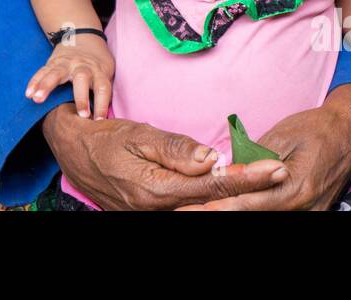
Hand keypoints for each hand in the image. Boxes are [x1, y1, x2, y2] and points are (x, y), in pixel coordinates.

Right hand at [25, 33, 113, 118]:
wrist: (83, 35)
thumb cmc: (97, 62)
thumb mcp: (107, 72)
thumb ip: (105, 91)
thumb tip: (105, 120)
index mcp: (98, 70)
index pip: (103, 88)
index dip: (103, 104)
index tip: (100, 120)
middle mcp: (82, 66)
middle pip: (82, 79)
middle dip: (81, 98)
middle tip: (81, 115)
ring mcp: (66, 63)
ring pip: (56, 73)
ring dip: (46, 87)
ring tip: (37, 100)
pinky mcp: (53, 62)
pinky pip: (42, 71)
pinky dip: (35, 82)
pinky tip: (28, 93)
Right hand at [42, 104, 289, 209]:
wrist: (72, 152)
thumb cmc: (105, 138)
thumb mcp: (138, 133)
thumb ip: (175, 149)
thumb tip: (213, 159)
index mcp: (155, 190)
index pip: (213, 186)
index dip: (247, 177)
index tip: (275, 167)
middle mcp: (157, 211)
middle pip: (214, 204)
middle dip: (249, 190)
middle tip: (279, 170)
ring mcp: (154, 216)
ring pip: (204, 209)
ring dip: (233, 195)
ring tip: (262, 175)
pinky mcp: (152, 214)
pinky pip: (189, 208)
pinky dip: (212, 198)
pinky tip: (232, 185)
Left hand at [175, 83, 350, 210]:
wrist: (349, 131)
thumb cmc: (314, 127)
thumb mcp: (282, 136)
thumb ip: (253, 158)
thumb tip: (224, 171)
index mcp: (296, 187)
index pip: (248, 204)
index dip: (219, 208)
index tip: (194, 209)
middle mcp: (305, 207)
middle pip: (256, 217)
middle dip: (222, 214)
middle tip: (188, 212)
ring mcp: (311, 214)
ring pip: (267, 219)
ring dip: (236, 214)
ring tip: (204, 209)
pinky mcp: (314, 214)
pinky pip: (280, 216)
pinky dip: (256, 211)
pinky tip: (232, 207)